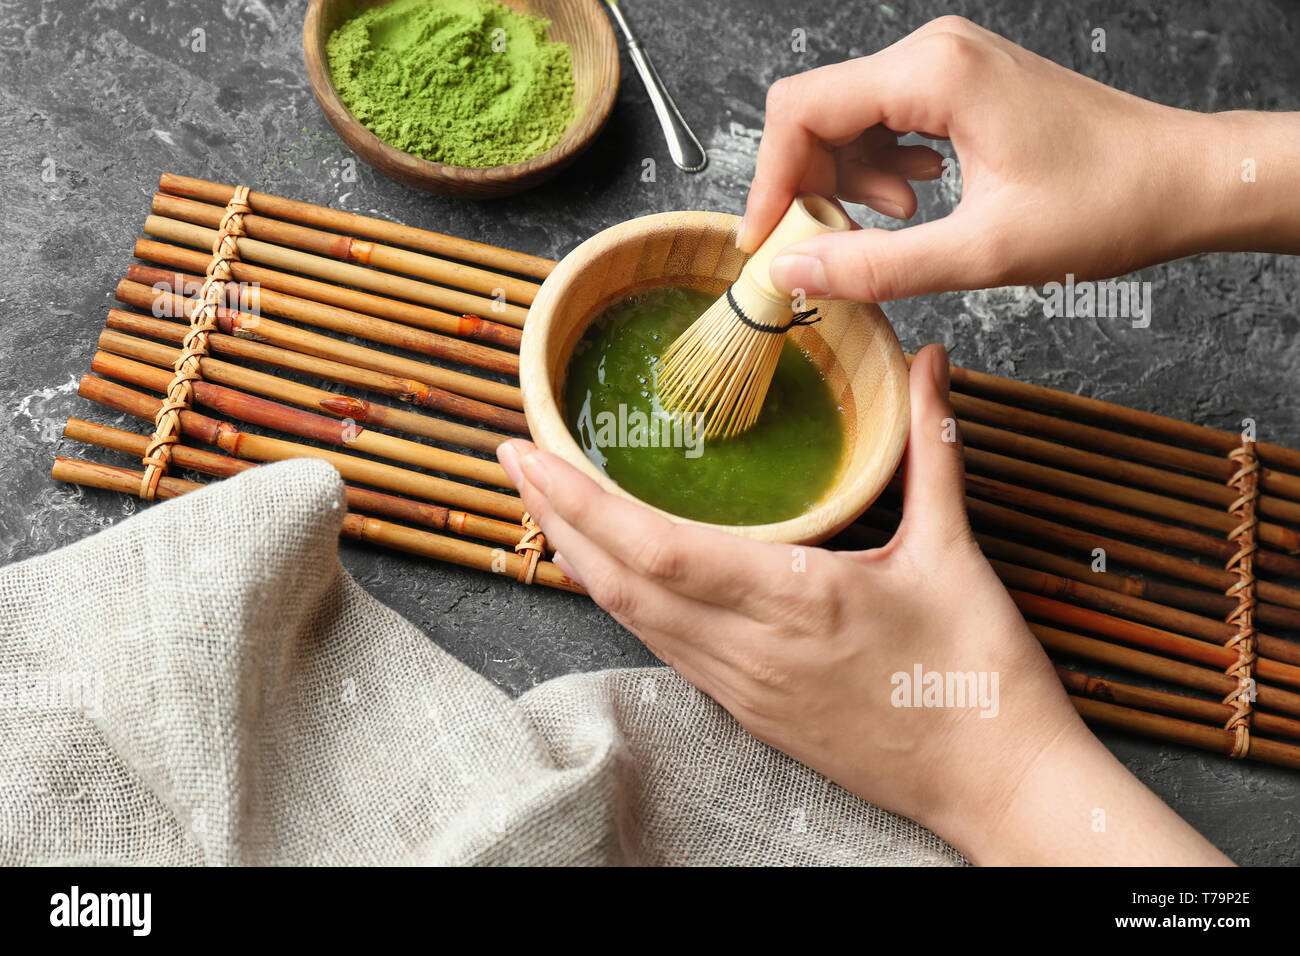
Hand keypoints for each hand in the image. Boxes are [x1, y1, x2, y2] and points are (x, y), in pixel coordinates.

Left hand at [498, 345, 1230, 863]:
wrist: (995, 784)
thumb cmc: (980, 676)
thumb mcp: (956, 553)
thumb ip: (932, 447)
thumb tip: (929, 360)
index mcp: (795, 600)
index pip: (656, 548)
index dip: (581, 502)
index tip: (532, 453)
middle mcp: (748, 650)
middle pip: (619, 583)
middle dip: (555, 519)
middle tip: (515, 460)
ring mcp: (740, 687)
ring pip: (630, 620)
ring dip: (580, 560)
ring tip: (548, 505)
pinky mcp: (746, 709)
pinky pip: (661, 646)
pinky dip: (621, 601)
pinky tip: (609, 571)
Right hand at [739, 16, 1299, 301]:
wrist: (1180, 181)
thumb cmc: (1105, 205)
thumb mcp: (981, 253)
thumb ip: (876, 266)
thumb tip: (793, 273)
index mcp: (933, 74)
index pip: (802, 111)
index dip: (770, 181)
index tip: (763, 244)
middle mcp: (933, 54)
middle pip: (819, 114)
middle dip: (813, 187)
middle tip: (833, 249)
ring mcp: (947, 66)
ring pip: (850, 122)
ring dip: (852, 184)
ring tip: (901, 226)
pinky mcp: (960, 87)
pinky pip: (886, 123)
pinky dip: (883, 172)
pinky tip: (921, 206)